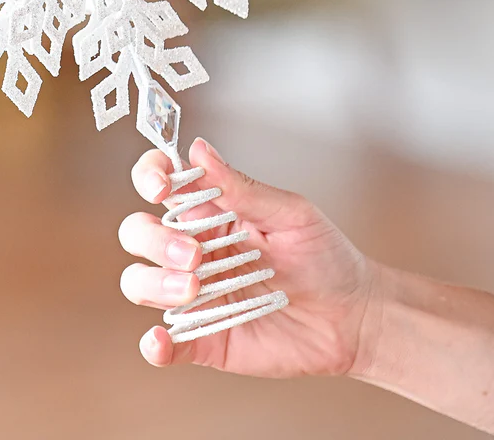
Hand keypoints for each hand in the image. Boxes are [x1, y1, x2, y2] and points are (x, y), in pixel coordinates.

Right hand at [118, 137, 377, 373]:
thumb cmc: (325, 257)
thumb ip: (241, 188)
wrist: (354, 316)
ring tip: (194, 288)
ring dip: (154, 283)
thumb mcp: (290, 213)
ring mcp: (194, 294)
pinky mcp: (204, 336)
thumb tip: (199, 150)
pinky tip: (161, 340)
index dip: (150, 177)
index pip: (161, 183)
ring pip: (139, 281)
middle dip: (155, 239)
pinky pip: (164, 342)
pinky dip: (153, 344)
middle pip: (139, 232)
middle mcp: (193, 248)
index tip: (161, 186)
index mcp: (210, 212)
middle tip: (194, 253)